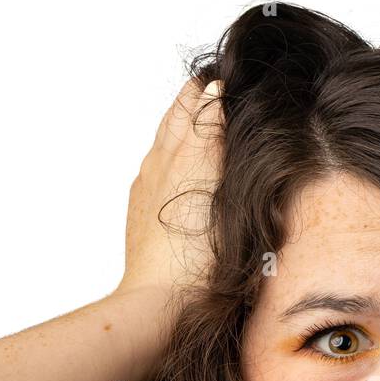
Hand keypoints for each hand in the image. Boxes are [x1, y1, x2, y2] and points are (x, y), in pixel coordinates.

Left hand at [117, 75, 224, 296]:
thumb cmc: (189, 248)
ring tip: (212, 131)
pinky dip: (184, 171)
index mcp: (170, 152)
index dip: (207, 87)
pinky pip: (167, 185)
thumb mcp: (204, 174)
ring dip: (190, 138)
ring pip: (170, 154)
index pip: (189, 103)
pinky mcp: (152, 226)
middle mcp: (154, 170)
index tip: (228, 76)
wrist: (163, 304)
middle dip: (196, 107)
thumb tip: (212, 90)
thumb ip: (208, 130)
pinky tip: (194, 181)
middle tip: (222, 94)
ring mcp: (150, 199)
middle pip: (175, 125)